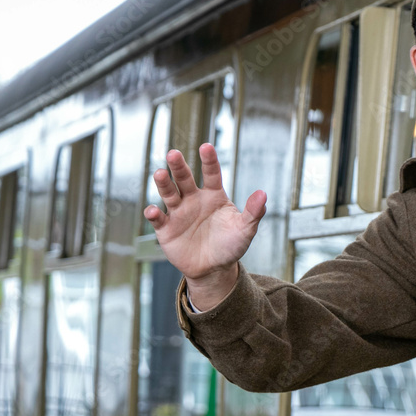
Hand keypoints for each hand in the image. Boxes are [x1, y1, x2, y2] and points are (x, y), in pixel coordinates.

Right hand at [143, 144, 265, 309]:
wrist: (213, 269)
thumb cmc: (230, 246)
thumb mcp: (245, 230)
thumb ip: (253, 212)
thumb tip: (263, 194)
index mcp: (214, 195)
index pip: (212, 174)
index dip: (209, 161)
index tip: (206, 147)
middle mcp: (194, 199)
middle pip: (185, 178)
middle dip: (178, 166)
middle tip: (173, 154)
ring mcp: (178, 212)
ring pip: (169, 193)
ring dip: (163, 183)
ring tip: (160, 173)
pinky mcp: (166, 229)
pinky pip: (158, 219)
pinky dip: (153, 214)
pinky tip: (152, 210)